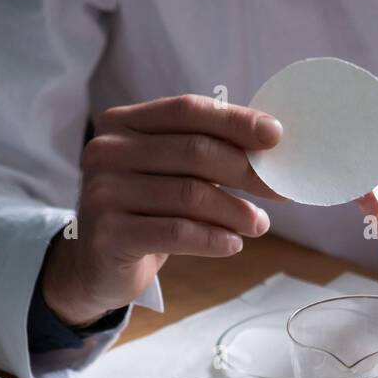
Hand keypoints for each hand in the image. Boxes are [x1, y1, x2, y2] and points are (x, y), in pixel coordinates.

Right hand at [41, 94, 283, 326]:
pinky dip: (213, 239)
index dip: (236, 121)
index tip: (276, 136)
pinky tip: (233, 244)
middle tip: (280, 190)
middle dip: (246, 171)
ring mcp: (104, 192)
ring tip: (259, 224)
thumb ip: (203, 154)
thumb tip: (270, 148)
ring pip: (190, 194)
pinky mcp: (109, 234)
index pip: (188, 111)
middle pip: (194, 151)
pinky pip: (177, 232)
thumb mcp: (168, 174)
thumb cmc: (145, 213)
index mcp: (123, 123)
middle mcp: (107, 150)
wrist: (97, 266)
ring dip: (235, 211)